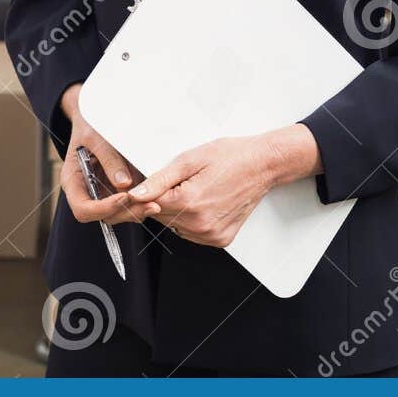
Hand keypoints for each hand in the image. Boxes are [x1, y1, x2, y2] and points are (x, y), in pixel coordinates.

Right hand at [57, 84, 155, 226]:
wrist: (96, 117)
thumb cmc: (90, 124)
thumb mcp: (96, 137)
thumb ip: (109, 160)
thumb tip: (125, 184)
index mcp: (73, 181)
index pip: (83, 209)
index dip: (102, 208)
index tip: (124, 196)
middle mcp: (87, 192)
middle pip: (103, 217)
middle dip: (126, 212)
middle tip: (150, 204)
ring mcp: (102, 193)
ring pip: (119, 214)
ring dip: (137, 211)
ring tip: (156, 203)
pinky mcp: (117, 189)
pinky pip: (129, 204)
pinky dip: (141, 203)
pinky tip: (157, 196)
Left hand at [128, 134, 286, 247]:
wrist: (261, 165)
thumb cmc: (229, 157)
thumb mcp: (189, 160)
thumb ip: (159, 180)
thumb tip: (135, 194)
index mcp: (189, 203)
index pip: (148, 206)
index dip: (142, 194)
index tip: (142, 188)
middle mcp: (200, 224)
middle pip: (160, 217)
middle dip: (159, 201)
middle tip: (174, 183)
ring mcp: (211, 235)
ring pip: (175, 226)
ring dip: (174, 211)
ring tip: (191, 190)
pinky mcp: (220, 239)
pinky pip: (191, 233)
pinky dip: (189, 220)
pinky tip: (200, 203)